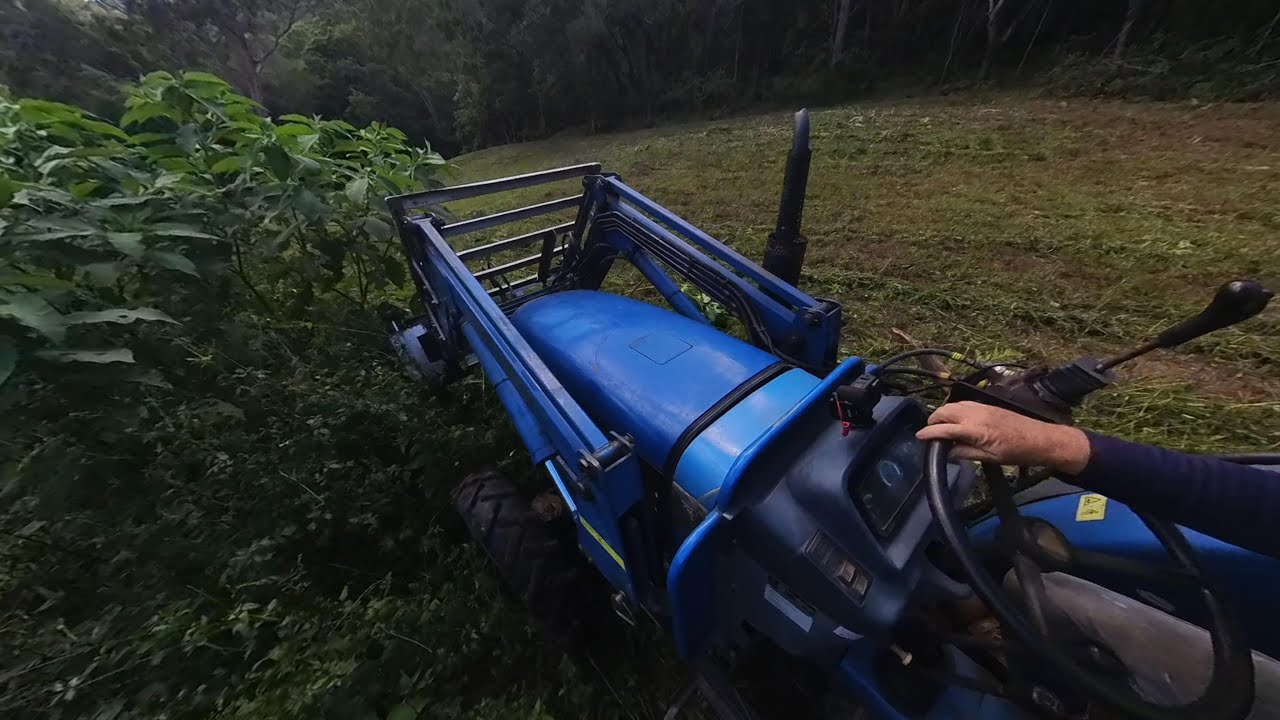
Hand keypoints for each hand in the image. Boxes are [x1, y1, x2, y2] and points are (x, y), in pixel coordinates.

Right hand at [915, 401, 1091, 473]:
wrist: (1041, 439)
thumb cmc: (1017, 452)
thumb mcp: (990, 458)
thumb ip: (966, 453)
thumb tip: (947, 452)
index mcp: (975, 429)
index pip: (944, 429)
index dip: (928, 433)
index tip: (919, 437)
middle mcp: (975, 414)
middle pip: (944, 411)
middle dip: (933, 421)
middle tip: (929, 433)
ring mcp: (982, 407)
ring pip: (953, 405)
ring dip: (943, 413)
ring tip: (941, 427)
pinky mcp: (988, 405)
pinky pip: (964, 403)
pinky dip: (954, 409)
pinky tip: (956, 419)